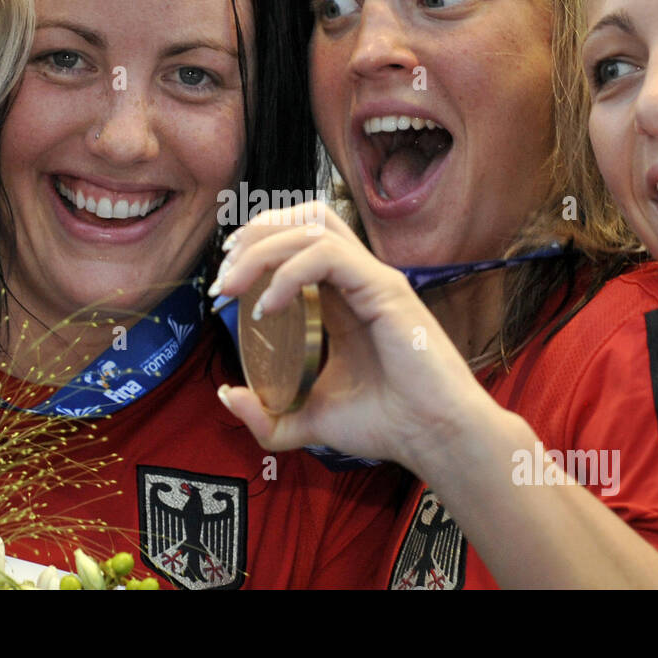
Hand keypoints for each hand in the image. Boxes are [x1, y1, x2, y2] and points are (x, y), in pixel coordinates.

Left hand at [213, 202, 484, 467]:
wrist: (433, 438)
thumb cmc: (387, 425)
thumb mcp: (309, 422)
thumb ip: (267, 416)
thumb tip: (226, 395)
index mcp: (343, 299)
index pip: (300, 241)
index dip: (257, 245)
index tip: (226, 279)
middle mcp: (358, 280)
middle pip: (304, 218)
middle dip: (255, 235)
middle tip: (224, 275)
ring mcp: (373, 279)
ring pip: (313, 227)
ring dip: (263, 248)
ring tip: (234, 285)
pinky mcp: (385, 288)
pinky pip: (328, 256)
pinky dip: (289, 273)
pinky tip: (269, 307)